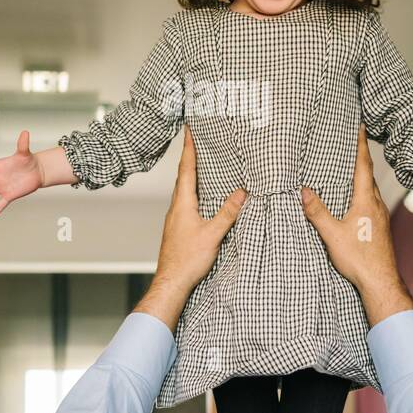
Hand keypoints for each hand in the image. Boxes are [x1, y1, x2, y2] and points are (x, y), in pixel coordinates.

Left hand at [134, 129, 246, 329]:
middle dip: (190, 155)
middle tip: (195, 138)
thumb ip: (227, 213)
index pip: (186, 169)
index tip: (188, 130)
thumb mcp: (212, 234)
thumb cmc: (188, 260)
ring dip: (191, 172)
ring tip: (200, 160)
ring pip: (184, 189)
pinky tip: (201, 194)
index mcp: (183, 204)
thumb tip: (241, 192)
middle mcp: (176, 207)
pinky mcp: (178, 227)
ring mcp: (176, 218)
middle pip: (183, 175)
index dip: (189, 148)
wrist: (171, 282)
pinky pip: (187, 201)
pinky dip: (193, 189)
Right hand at [301, 128, 412, 326]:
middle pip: (367, 174)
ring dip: (360, 174)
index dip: (361, 144)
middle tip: (351, 139)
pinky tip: (352, 198)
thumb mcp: (333, 235)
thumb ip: (318, 212)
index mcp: (366, 201)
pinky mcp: (378, 227)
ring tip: (348, 165)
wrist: (380, 282)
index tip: (361, 125)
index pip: (363, 166)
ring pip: (369, 188)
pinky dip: (361, 191)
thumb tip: (302, 191)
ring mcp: (379, 216)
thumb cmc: (359, 259)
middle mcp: (376, 205)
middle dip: (359, 156)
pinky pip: (369, 201)